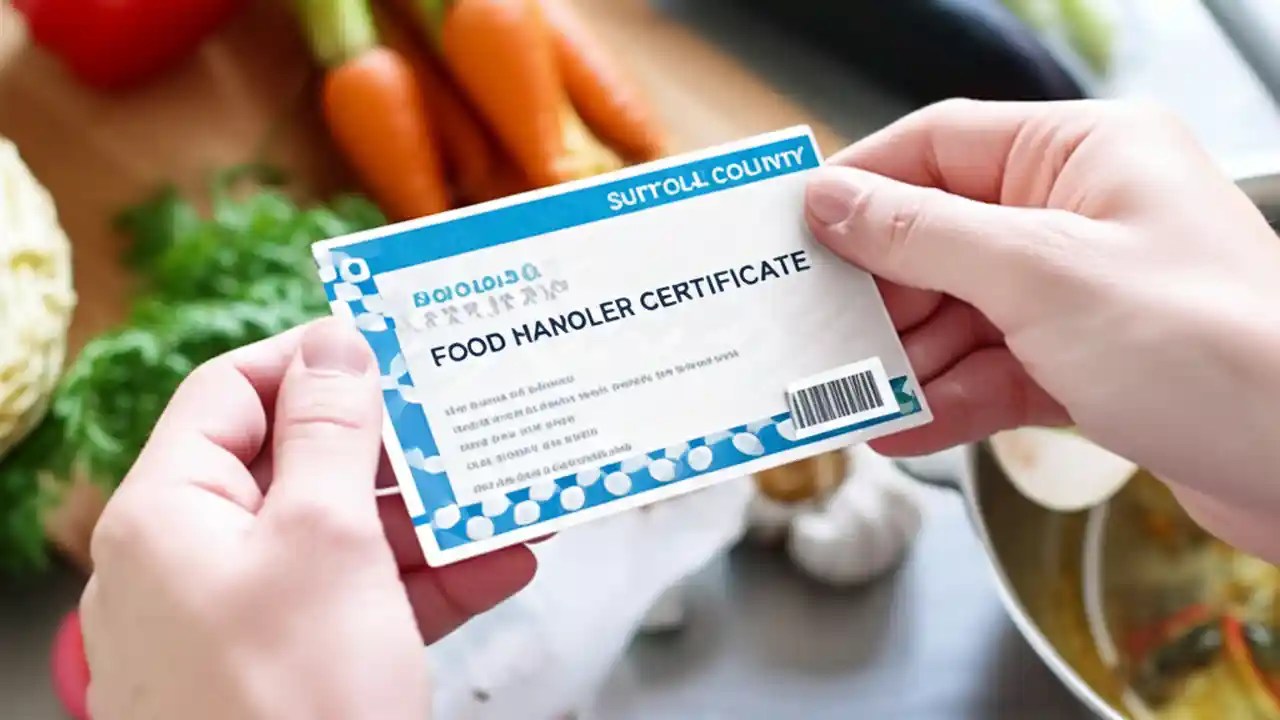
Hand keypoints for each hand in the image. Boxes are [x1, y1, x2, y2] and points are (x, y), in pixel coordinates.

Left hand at [81, 319, 536, 719]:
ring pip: (343, 536)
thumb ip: (330, 431)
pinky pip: (364, 600)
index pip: (233, 393)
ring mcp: (248, 619)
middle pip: (299, 465)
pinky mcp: (297, 667)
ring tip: (509, 489)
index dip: (312, 358)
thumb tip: (336, 344)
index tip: (391, 341)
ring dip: (431, 514)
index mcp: (172, 512)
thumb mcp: (324, 540)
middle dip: (395, 445)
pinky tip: (505, 560)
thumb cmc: (293, 700)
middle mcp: (198, 560)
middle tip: (466, 415)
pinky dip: (431, 579)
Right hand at [805, 99, 1279, 559]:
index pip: (939, 147)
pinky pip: (991, 371)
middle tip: (816, 331)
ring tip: (856, 396)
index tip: (795, 228)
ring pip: (958, 314)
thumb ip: (923, 235)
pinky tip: (904, 427)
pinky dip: (948, 400)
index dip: (860, 186)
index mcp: (1082, 156)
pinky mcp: (1085, 365)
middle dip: (879, 294)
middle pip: (938, 239)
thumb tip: (832, 200)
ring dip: (908, 360)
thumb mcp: (1041, 275)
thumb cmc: (1215, 347)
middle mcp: (1080, 215)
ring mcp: (1082, 294)